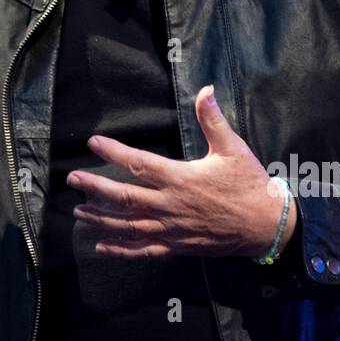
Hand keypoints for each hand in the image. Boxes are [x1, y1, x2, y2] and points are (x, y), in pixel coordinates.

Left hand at [67, 84, 297, 259]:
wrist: (266, 225)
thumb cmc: (249, 184)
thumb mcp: (233, 148)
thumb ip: (213, 119)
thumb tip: (206, 89)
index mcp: (180, 178)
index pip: (138, 163)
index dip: (113, 151)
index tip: (94, 142)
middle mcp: (170, 205)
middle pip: (123, 197)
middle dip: (94, 187)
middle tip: (73, 179)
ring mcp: (171, 229)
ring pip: (127, 225)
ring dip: (100, 218)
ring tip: (78, 211)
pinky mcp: (177, 247)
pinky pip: (143, 251)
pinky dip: (121, 250)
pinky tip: (102, 246)